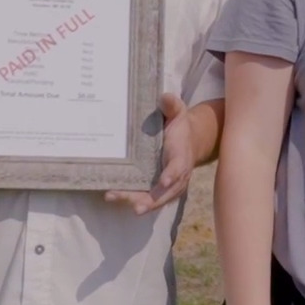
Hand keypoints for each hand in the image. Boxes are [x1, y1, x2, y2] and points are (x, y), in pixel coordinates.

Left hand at [105, 93, 193, 214]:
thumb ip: (172, 106)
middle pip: (165, 192)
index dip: (172, 175)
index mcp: (181, 156)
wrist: (190, 141)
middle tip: (136, 207)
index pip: (178, 168)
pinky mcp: (161, 189)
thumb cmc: (180, 127)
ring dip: (138, 202)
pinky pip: (149, 198)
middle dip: (151, 200)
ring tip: (114, 197)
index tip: (164, 181)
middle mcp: (177, 176)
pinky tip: (113, 196)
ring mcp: (170, 186)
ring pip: (156, 199)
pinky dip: (134, 200)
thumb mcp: (179, 113)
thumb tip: (164, 98)